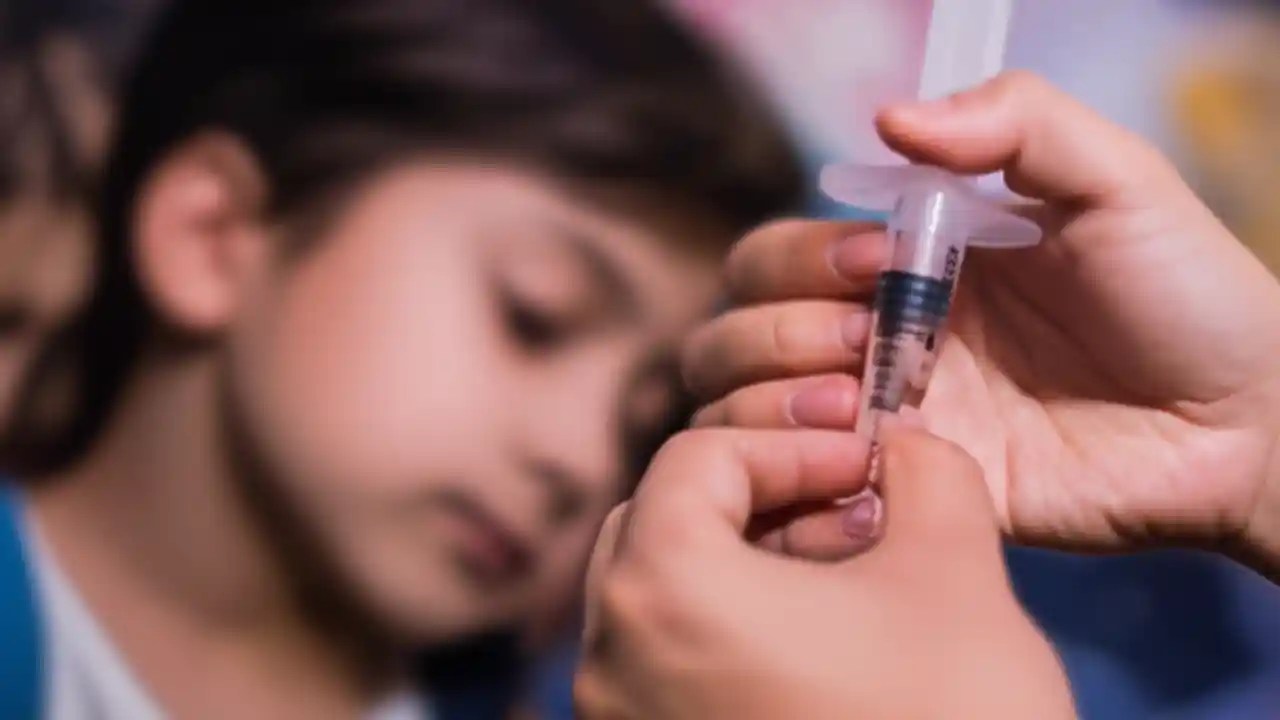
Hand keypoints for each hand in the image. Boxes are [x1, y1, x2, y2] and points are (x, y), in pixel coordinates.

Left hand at [575, 427, 1073, 719]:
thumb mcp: (955, 572)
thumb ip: (927, 471)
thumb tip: (907, 440)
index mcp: (660, 589)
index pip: (697, 457)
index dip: (791, 442)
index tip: (866, 462)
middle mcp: (609, 658)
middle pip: (662, 518)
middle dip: (760, 494)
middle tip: (852, 502)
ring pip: (663, 595)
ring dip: (749, 560)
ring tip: (850, 569)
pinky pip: (668, 665)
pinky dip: (729, 629)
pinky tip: (823, 641)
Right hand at [682, 72, 1279, 574]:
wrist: (1246, 428)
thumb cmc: (1186, 295)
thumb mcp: (1116, 178)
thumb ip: (1014, 123)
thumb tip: (888, 119)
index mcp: (904, 266)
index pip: (774, 256)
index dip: (797, 260)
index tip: (877, 263)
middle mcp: (874, 344)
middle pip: (734, 330)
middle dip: (770, 332)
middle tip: (860, 344)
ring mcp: (883, 427)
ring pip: (742, 414)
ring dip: (767, 405)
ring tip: (852, 416)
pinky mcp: (902, 499)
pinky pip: (799, 498)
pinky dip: (795, 483)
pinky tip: (859, 471)